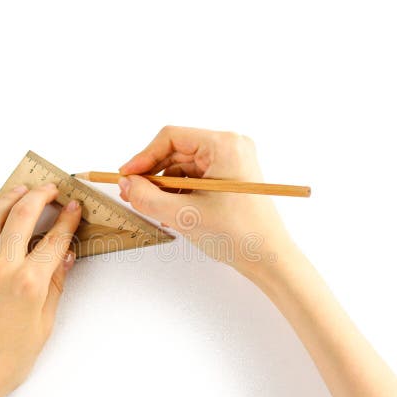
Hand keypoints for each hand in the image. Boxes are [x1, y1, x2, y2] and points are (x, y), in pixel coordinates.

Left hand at [0, 182, 80, 396]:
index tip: (73, 208)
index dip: (67, 220)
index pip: (54, 240)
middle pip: (23, 215)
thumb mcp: (43, 326)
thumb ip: (55, 286)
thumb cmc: (3, 362)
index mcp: (29, 284)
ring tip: (21, 190)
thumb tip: (64, 256)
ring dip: (9, 199)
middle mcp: (0, 268)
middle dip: (40, 196)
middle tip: (50, 189)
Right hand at [118, 126, 292, 280]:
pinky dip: (180, 192)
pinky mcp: (231, 178)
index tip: (126, 176)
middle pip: (177, 151)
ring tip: (156, 209)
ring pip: (184, 166)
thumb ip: (147, 197)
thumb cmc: (239, 234)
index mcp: (224, 145)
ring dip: (166, 187)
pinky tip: (173, 212)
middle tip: (133, 194)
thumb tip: (126, 184)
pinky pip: (196, 178)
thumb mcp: (183, 215)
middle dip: (154, 175)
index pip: (171, 138)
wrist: (269, 258)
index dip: (144, 157)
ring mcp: (233, 162)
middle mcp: (231, 147)